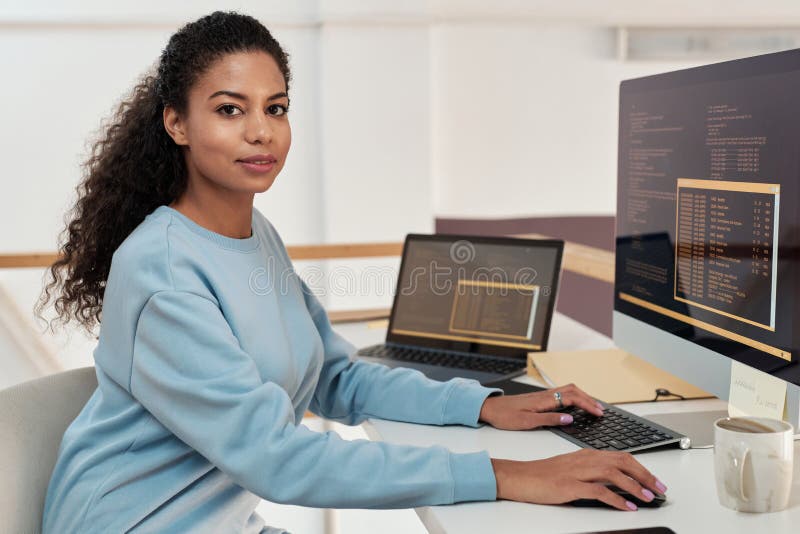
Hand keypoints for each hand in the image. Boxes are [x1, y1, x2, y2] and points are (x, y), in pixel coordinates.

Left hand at [479, 383, 603, 429]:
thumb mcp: (527, 422)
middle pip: (573, 390)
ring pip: (568, 390)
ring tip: (593, 407)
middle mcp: (545, 395)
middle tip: (601, 411)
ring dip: (583, 396)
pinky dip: (574, 397)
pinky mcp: (540, 398)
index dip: (587, 405)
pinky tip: (576, 405)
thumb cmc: (505, 416)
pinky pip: (562, 393)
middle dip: (589, 399)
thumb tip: (570, 419)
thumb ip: (549, 420)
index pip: (572, 398)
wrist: (490, 408)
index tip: (598, 413)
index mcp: (544, 400)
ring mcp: (543, 395)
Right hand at [491, 449, 667, 510]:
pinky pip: (599, 491)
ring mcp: (577, 472)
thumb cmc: (543, 474)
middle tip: (660, 489)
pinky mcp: (569, 486)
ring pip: (614, 474)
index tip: (655, 481)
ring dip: (635, 487)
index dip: (642, 468)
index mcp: (586, 454)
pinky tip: (627, 507)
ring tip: (649, 498)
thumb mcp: (571, 468)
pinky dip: (617, 499)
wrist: (519, 476)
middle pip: (622, 462)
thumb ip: (592, 470)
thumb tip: (615, 481)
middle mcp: (584, 459)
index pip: (621, 456)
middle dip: (645, 476)